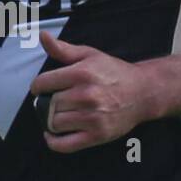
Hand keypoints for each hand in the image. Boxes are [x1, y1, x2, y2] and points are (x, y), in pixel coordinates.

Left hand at [29, 30, 152, 152]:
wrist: (143, 92)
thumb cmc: (113, 72)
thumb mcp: (89, 55)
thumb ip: (63, 49)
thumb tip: (43, 36)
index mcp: (82, 73)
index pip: (42, 83)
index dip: (38, 86)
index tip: (42, 88)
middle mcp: (86, 96)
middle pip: (48, 104)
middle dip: (46, 103)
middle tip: (53, 101)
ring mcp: (92, 117)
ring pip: (54, 123)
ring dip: (50, 120)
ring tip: (56, 115)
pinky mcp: (97, 135)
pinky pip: (65, 145)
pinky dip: (53, 141)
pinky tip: (52, 134)